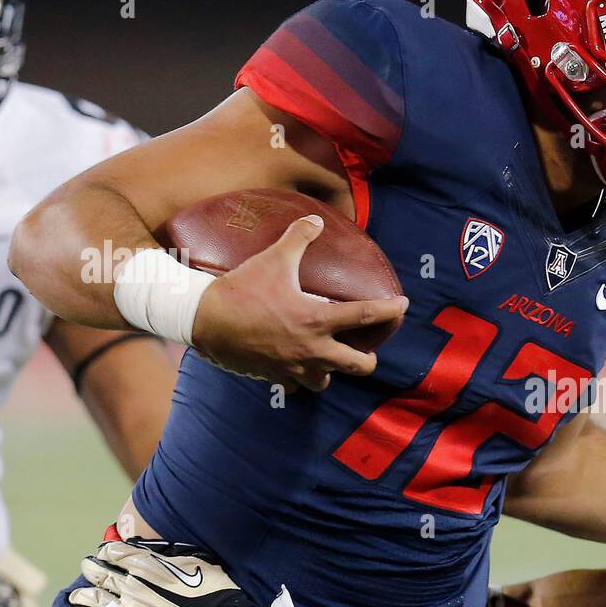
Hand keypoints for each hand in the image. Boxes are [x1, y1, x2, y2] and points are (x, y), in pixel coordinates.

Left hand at [67, 539, 251, 606]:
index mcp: (146, 566)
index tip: (104, 554)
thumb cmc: (213, 592)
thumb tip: (150, 550)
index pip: (113, 553)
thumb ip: (168, 555)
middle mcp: (130, 587)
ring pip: (91, 600)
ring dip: (81, 595)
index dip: (106, 552)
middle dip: (91, 569)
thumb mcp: (195, 561)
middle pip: (98, 574)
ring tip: (77, 596)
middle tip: (88, 568)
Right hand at [191, 215, 407, 390]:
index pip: (366, 317)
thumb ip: (298, 237)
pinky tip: (295, 367)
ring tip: (329, 357)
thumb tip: (315, 219)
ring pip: (327, 381)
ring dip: (331, 371)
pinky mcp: (273, 377)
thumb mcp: (273, 259)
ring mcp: (293, 368)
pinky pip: (294, 386)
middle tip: (367, 348)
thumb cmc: (240, 289)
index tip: (403, 307)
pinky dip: (297, 379)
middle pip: (359, 365)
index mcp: (317, 320)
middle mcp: (312, 350)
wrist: (202, 319)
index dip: (390, 311)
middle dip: (368, 358)